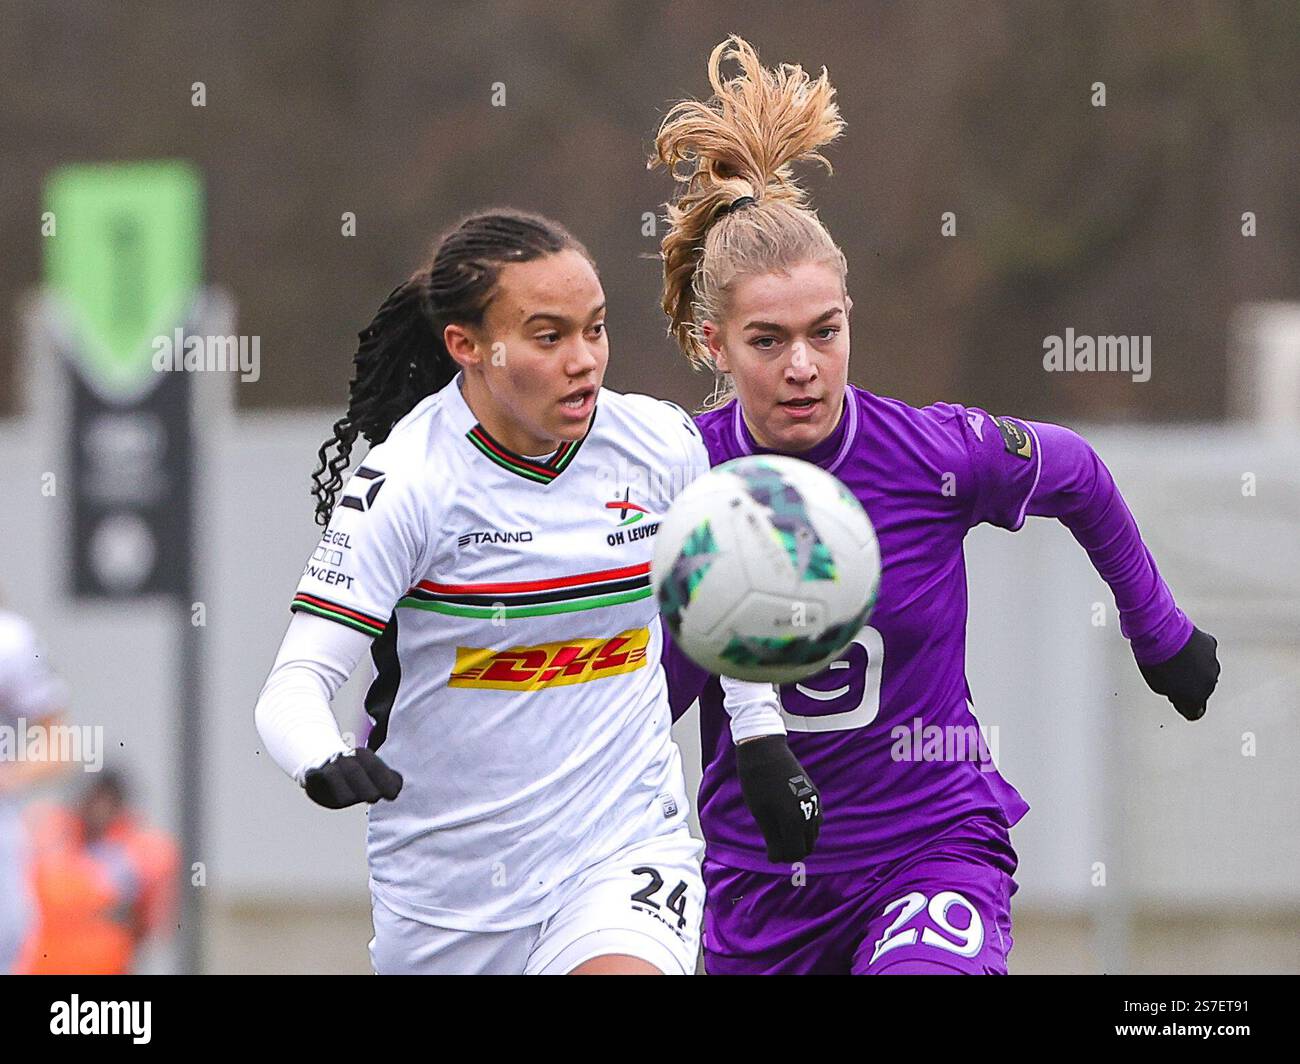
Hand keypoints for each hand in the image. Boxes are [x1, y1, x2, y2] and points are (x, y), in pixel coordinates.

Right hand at [304, 748, 402, 808]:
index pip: (374, 764)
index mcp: (361, 756)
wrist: (322, 763)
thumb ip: (386, 780)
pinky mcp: (311, 775)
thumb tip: (398, 786)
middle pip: (354, 768)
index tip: (393, 794)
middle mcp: (344, 758)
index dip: (384, 778)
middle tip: (375, 798)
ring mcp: (327, 766)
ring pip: (333, 774)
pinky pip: (314, 778)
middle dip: (366, 784)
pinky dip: (322, 786)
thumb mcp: (371, 776)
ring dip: (346, 789)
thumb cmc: (355, 776)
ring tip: (355, 799)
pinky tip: (335, 798)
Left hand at [736, 735, 822, 861]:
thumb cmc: (756, 782)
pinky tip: (789, 818)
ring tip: (779, 830)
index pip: (793, 853)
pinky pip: (815, 820)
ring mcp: (814, 803)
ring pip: (813, 835)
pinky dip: (805, 826)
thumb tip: (777, 858)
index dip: (781, 857)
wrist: (765, 750)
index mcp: (793, 820)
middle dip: (791, 850)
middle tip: (774, 844)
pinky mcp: (815, 794)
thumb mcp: (760, 813)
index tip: (770, 852)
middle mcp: (809, 813)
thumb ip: (772, 838)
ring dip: (799, 838)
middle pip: (807, 847)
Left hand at [1138, 627, 1219, 720]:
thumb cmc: (1156, 659)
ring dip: (1195, 669)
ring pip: (1206, 672)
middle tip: (1173, 675)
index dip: (1184, 705)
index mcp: (1195, 697)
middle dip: (1190, 686)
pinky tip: (1184, 648)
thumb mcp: (1159, 686)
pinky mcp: (1212, 646)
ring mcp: (1212, 664)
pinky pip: (1206, 654)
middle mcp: (1208, 682)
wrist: (1160, 633)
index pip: (1194, 712)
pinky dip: (1198, 652)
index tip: (1179, 701)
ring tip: (1177, 660)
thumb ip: (1175, 695)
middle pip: (1201, 691)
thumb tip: (1180, 695)